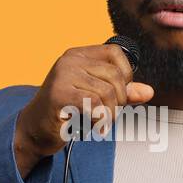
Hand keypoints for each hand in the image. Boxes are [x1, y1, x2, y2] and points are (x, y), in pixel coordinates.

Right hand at [13, 43, 154, 177]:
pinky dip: (100, 119)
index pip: (115, 52)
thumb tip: (149, 92)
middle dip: (120, 101)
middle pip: (115, 76)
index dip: (125, 74)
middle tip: (108, 115)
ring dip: (110, 114)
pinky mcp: (58, 94)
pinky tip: (95, 126)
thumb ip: (122, 93)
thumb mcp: (96, 98)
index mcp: (78, 55)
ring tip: (100, 123)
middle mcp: (70, 60)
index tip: (119, 94)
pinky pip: (94, 103)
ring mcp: (62, 75)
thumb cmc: (65, 112)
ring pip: (107, 92)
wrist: (34, 130)